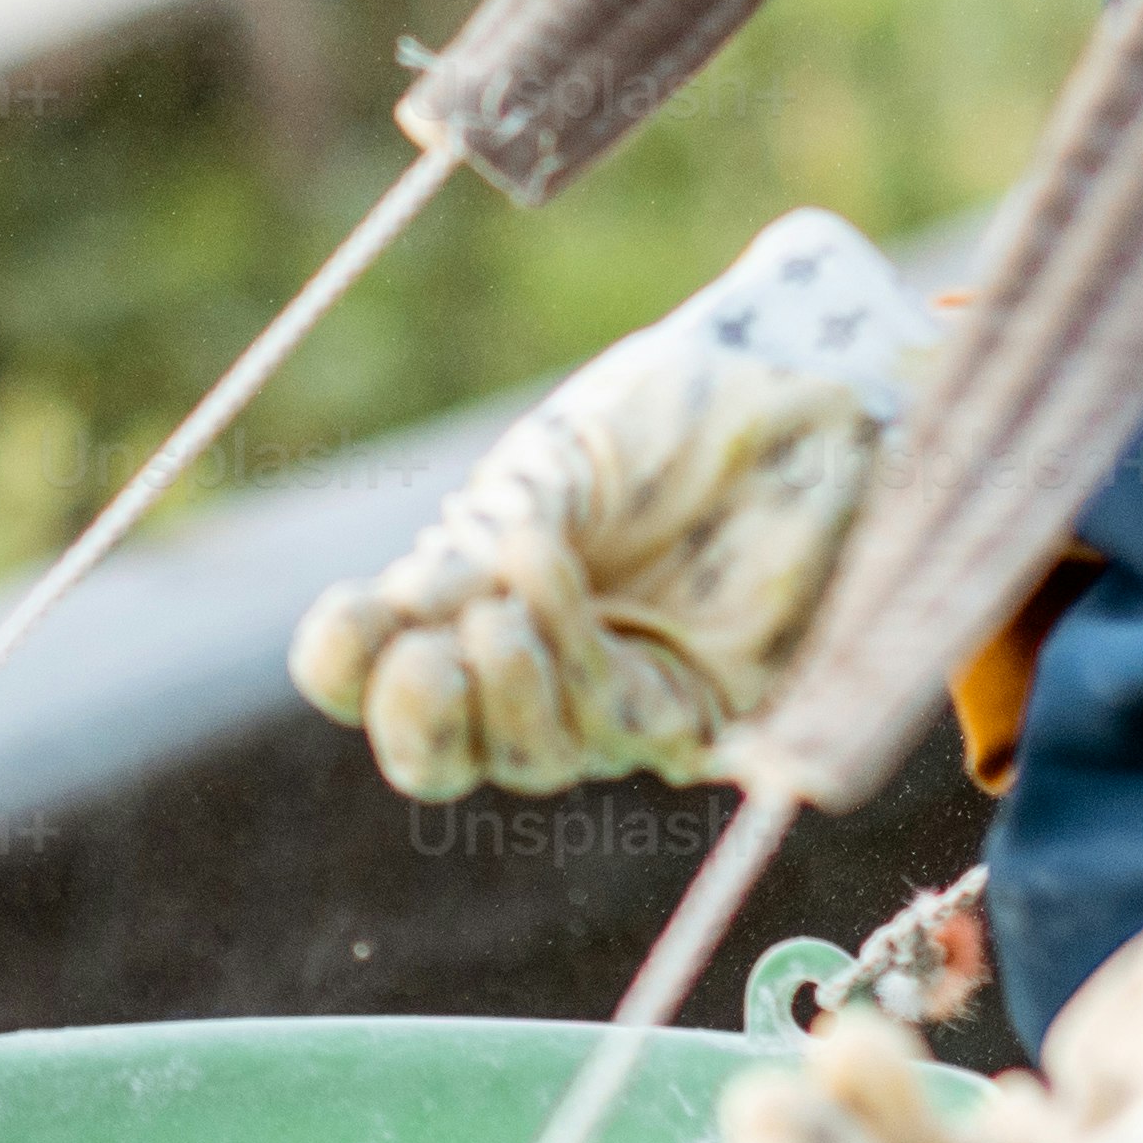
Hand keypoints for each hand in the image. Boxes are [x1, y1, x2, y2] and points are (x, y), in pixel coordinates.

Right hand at [293, 211, 919, 795]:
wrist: (798, 385)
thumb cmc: (672, 412)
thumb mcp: (552, 469)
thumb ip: (481, 548)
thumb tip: (403, 623)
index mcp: (468, 596)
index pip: (373, 677)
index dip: (344, 667)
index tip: (352, 614)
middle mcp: (532, 663)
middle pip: (441, 754)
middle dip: (418, 721)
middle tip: (426, 657)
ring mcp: (615, 696)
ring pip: (529, 757)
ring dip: (505, 686)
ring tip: (504, 603)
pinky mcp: (704, 713)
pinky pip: (619, 725)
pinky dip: (572, 660)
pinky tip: (547, 583)